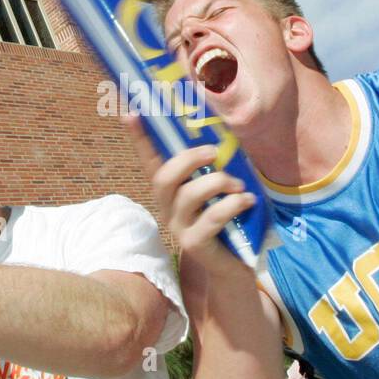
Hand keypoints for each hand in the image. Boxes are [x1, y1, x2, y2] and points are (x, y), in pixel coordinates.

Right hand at [122, 115, 256, 281]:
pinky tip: (247, 201)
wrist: (235, 265)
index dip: (140, 139)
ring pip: (188, 196)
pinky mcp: (196, 244)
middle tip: (215, 152)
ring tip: (240, 186)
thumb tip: (222, 136)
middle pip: (163, 178)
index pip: (150, 160)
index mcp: (171, 190)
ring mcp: (179, 227)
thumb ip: (214, 166)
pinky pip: (211, 218)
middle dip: (188, 159)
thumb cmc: (228, 219)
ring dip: (218, 183)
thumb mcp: (220, 188)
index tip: (131, 113)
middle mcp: (168, 207)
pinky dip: (232, 204)